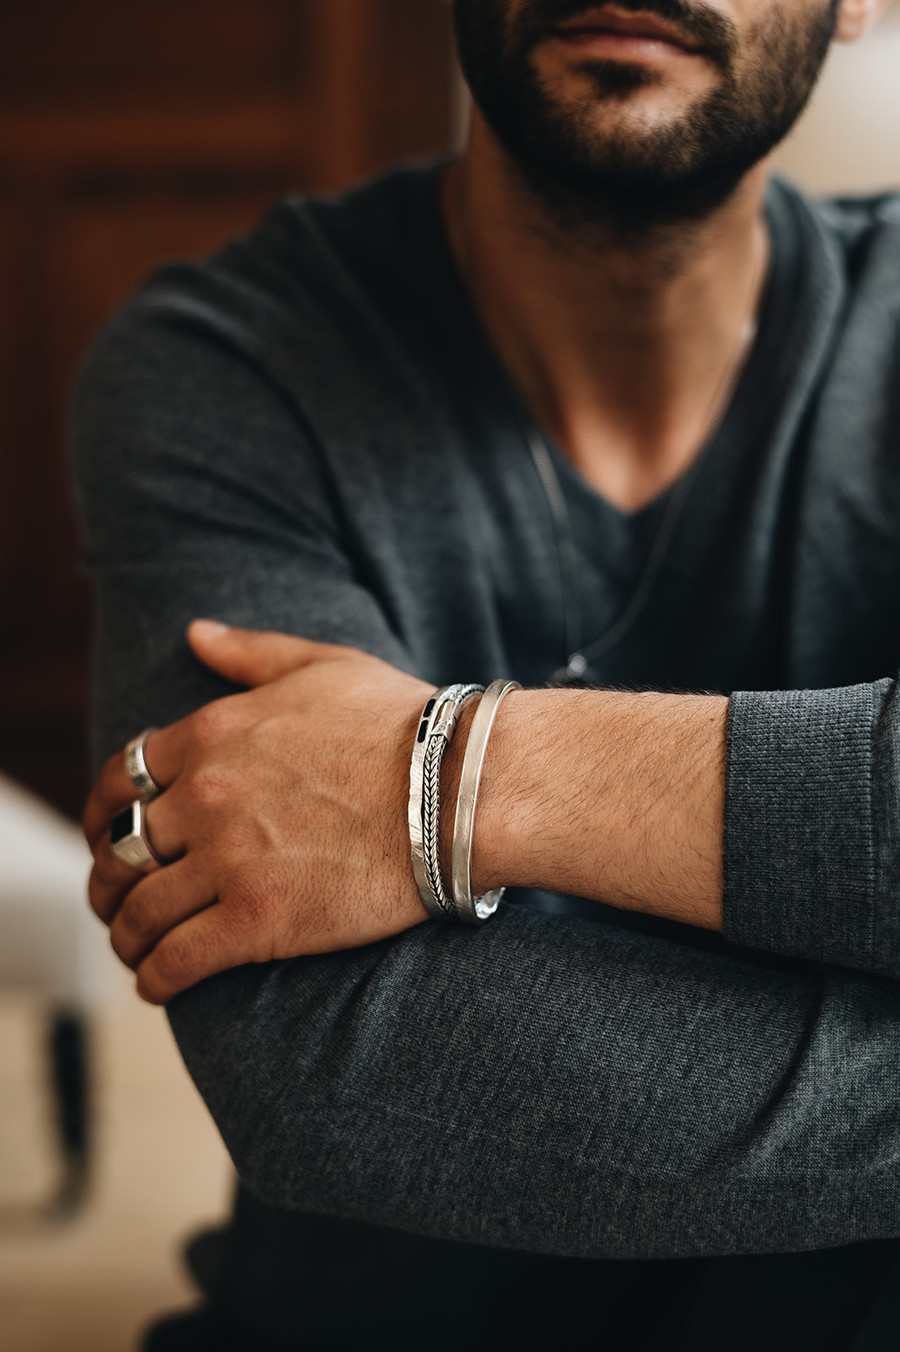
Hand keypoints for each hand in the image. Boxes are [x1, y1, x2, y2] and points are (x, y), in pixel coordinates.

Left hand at [84, 622, 434, 1003]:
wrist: (457, 788)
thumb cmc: (401, 724)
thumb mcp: (322, 665)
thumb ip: (250, 652)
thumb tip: (195, 633)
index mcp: (211, 734)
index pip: (121, 779)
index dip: (102, 814)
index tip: (109, 835)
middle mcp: (205, 796)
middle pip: (120, 849)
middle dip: (110, 881)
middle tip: (119, 900)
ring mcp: (227, 860)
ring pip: (139, 911)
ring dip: (127, 935)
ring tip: (137, 949)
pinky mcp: (258, 920)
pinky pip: (177, 958)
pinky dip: (156, 978)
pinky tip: (158, 985)